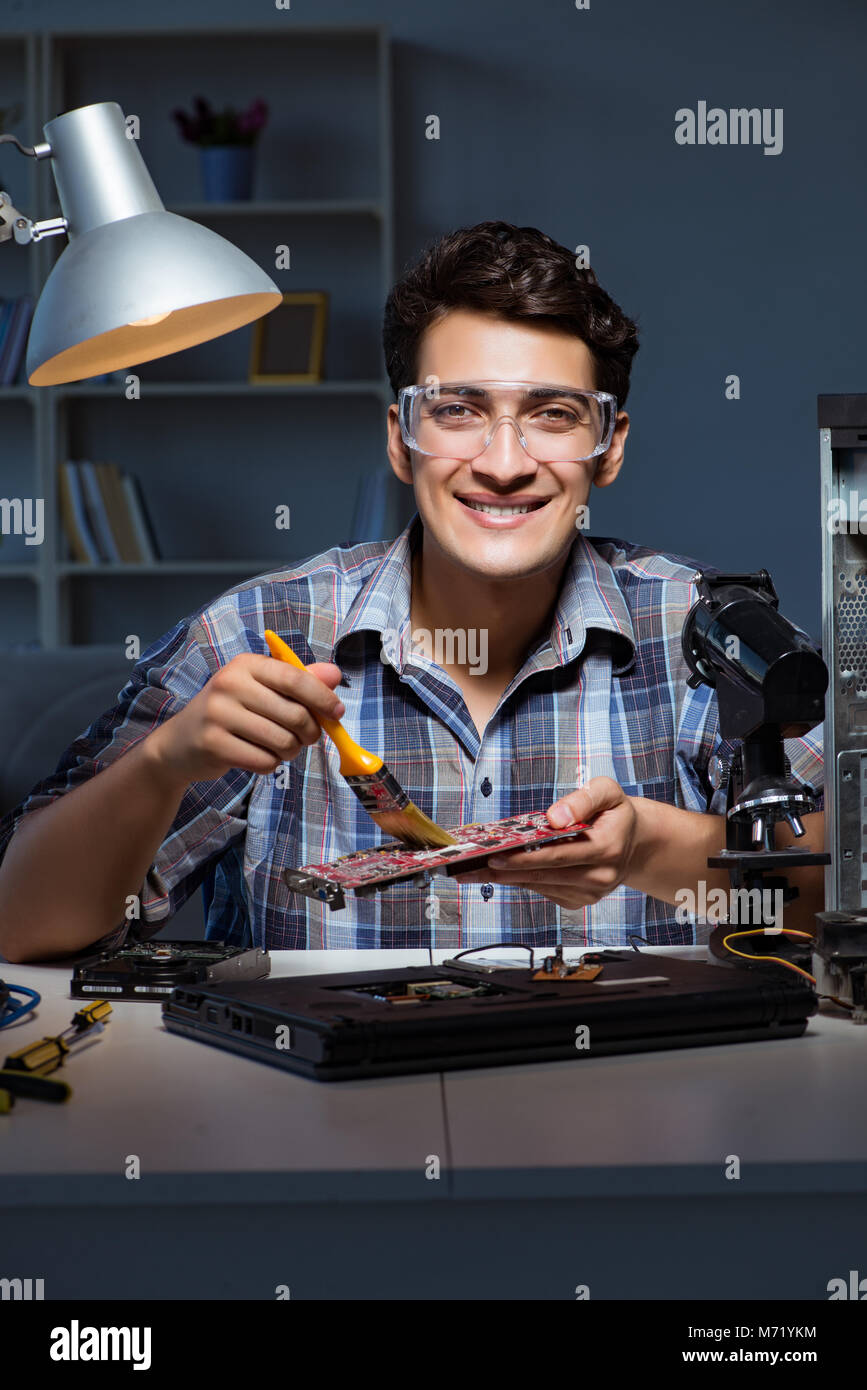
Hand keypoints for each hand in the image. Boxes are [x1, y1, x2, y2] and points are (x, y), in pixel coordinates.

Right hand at [143, 652, 345, 787]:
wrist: (179, 744)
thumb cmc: (230, 713)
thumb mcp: (261, 690)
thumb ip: (298, 681)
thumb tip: (334, 674)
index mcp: (246, 665)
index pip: (295, 678)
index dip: (323, 698)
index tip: (337, 714)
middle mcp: (230, 684)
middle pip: (295, 714)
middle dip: (310, 733)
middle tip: (305, 738)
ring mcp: (218, 714)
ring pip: (282, 741)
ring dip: (291, 751)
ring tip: (282, 748)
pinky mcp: (213, 744)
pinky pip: (264, 761)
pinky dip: (271, 764)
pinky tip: (260, 757)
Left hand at [453, 777, 642, 909]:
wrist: (635, 842)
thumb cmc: (615, 814)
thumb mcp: (607, 792)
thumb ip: (582, 800)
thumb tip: (555, 817)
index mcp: (607, 849)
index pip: (558, 855)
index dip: (524, 858)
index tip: (495, 857)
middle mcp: (599, 876)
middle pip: (543, 875)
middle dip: (503, 871)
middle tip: (469, 869)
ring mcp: (590, 892)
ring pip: (540, 886)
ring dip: (507, 878)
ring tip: (473, 871)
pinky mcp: (579, 900)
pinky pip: (544, 890)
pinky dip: (522, 880)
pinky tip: (502, 871)